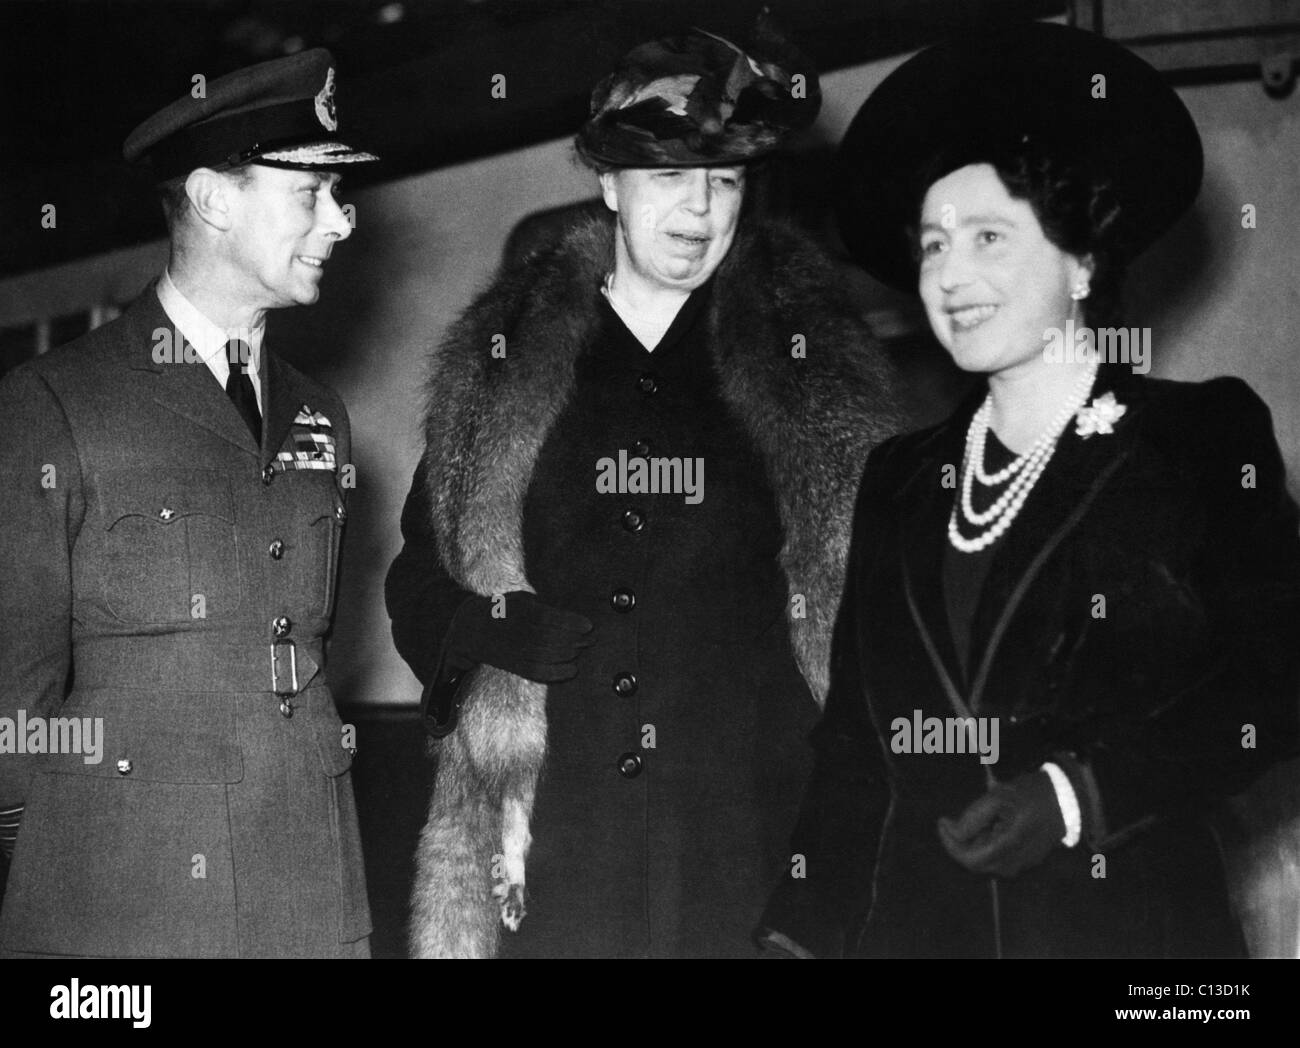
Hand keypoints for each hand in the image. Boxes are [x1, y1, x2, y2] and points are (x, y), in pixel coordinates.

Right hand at [447, 591, 593, 683]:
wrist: (471, 629)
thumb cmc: (503, 610)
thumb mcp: (520, 599)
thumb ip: (541, 606)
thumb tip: (569, 618)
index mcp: (518, 612)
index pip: (549, 618)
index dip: (571, 623)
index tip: (589, 625)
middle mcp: (516, 632)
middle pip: (551, 638)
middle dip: (575, 640)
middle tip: (590, 639)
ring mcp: (515, 650)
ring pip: (546, 656)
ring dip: (569, 655)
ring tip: (581, 650)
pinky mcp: (514, 666)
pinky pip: (538, 672)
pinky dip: (558, 674)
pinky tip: (572, 670)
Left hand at [936, 771, 1064, 877]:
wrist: (1068, 797)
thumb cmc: (1031, 792)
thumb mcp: (997, 796)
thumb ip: (972, 817)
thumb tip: (950, 830)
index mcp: (1010, 845)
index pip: (969, 859)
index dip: (950, 842)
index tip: (942, 821)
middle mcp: (1016, 861)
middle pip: (975, 862)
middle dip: (961, 842)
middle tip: (958, 819)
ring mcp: (1024, 863)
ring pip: (986, 862)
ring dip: (973, 843)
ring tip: (980, 818)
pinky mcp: (1028, 860)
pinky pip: (999, 858)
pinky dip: (986, 844)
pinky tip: (992, 825)